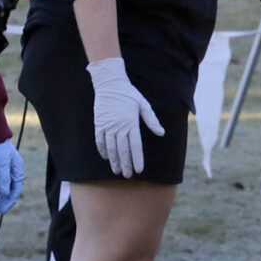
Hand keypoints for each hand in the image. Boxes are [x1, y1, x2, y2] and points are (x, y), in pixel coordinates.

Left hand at [0, 140, 24, 216]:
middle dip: (0, 202)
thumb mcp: (2, 162)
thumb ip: (3, 178)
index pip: (15, 190)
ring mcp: (3, 172)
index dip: (9, 201)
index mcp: (17, 171)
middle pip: (7, 192)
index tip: (2, 211)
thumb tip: (5, 193)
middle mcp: (11, 173)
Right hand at [88, 58, 163, 177]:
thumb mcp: (143, 104)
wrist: (110, 84)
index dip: (137, 159)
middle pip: (122, 150)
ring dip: (114, 161)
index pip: (135, 146)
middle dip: (125, 164)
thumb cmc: (129, 94)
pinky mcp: (99, 125)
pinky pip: (99, 141)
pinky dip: (103, 151)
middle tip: (127, 176)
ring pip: (110, 148)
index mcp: (131, 123)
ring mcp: (107, 126)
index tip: (139, 170)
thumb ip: (151, 120)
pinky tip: (107, 158)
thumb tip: (161, 133)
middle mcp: (119, 127)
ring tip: (117, 171)